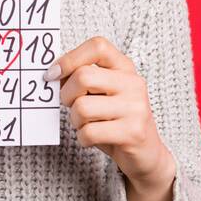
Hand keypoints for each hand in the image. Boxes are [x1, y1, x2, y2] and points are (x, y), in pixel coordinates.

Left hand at [48, 36, 173, 190]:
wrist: (147, 154)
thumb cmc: (117, 121)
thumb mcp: (103, 93)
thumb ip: (82, 79)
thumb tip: (53, 73)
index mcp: (125, 68)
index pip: (97, 46)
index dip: (70, 58)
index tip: (53, 74)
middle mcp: (133, 83)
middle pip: (83, 76)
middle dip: (66, 95)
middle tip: (70, 105)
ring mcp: (135, 107)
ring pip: (82, 107)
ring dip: (75, 121)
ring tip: (86, 124)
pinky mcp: (133, 132)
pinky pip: (89, 132)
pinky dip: (83, 139)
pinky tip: (93, 139)